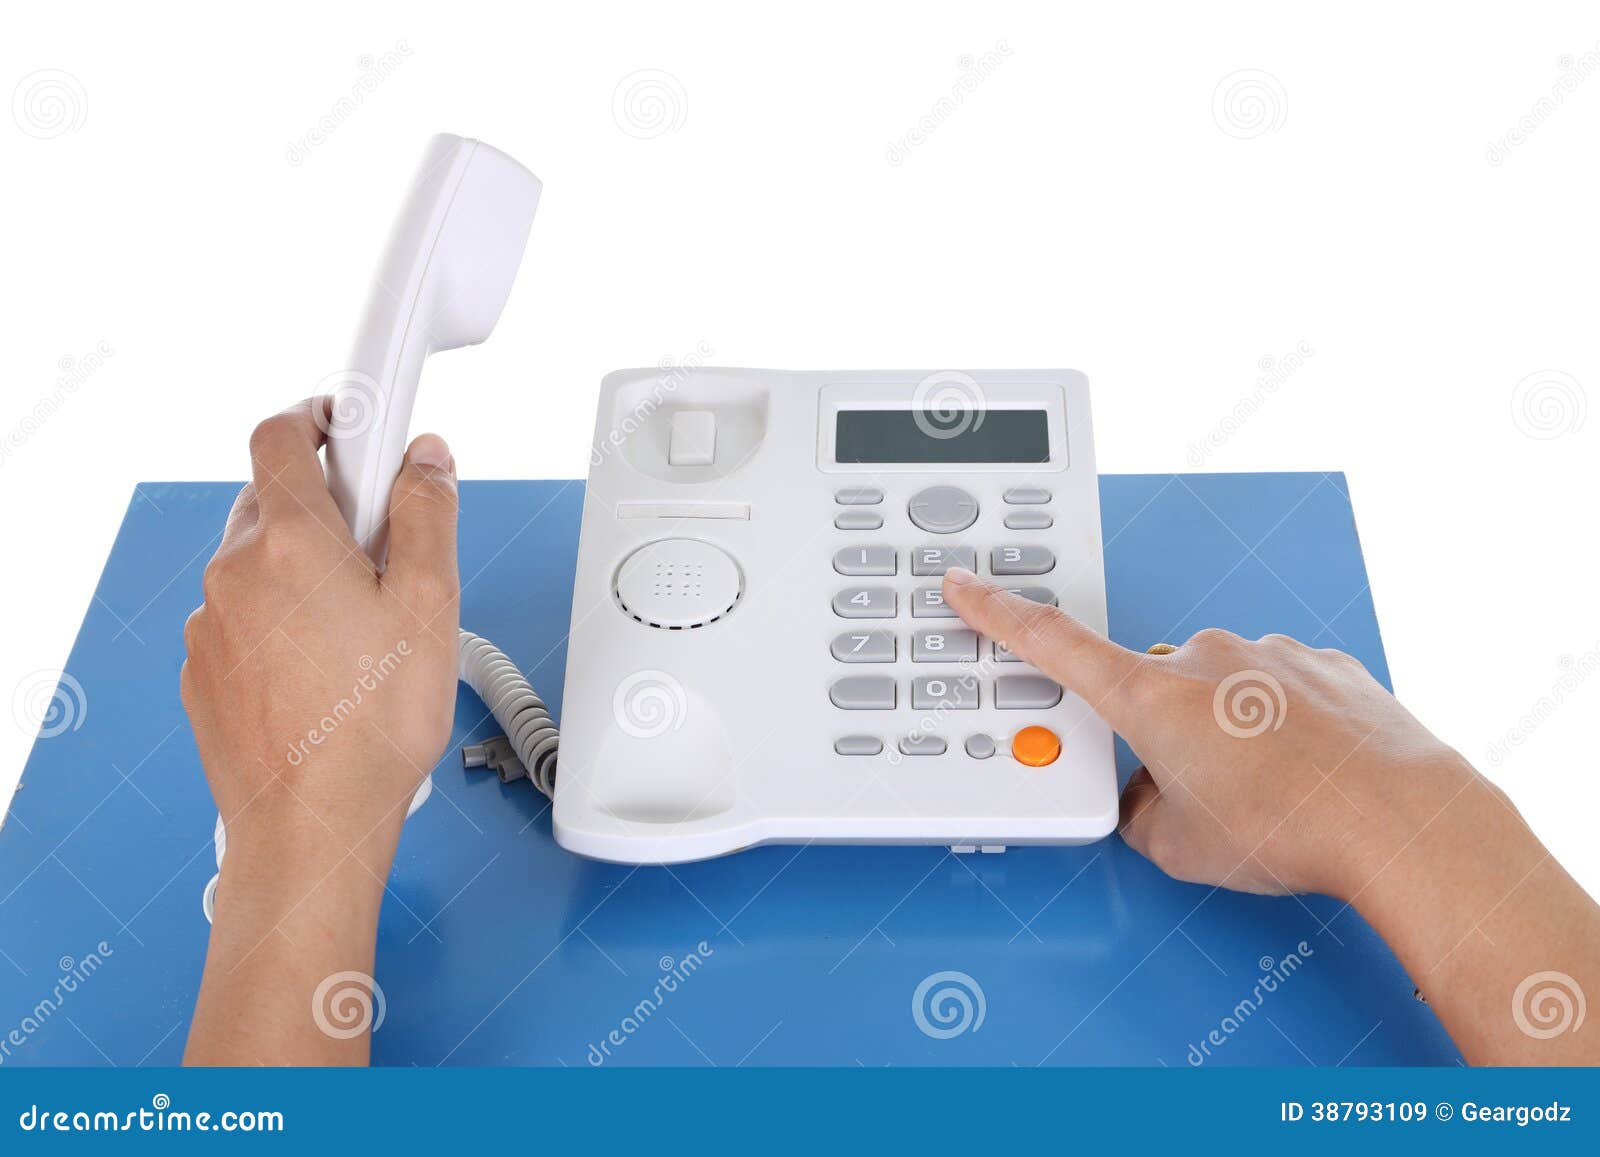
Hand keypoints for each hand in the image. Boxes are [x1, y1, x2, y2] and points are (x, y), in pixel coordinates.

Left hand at [182, 399, 458, 1064]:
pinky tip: (329, 666)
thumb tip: (424, 461)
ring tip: (363, 625)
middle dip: (328, 506)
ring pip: (259, 561)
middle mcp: (235, 570)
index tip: (361, 424)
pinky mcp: (204, 668)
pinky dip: (282, 620)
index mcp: (291, 539)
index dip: (326, 416)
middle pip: (275, 497)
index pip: (283, 432)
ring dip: (305, 569)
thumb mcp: (431, 605)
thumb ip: (427, 514)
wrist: (313, 824)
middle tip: (383, 547)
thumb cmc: (371, 727)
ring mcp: (211, 622)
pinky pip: (244, 616)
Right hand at [940, 566, 1476, 898]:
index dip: (998, 613)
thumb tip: (1146, 803)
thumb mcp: (1180, 849)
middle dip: (1162, 737)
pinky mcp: (1318, 663)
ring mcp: (1264, 653)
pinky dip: (1279, 726)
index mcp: (1148, 697)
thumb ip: (1137, 815)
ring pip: (1218, 689)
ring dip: (1227, 732)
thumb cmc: (1292, 828)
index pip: (1050, 643)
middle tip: (1201, 794)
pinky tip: (1304, 771)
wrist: (1398, 819)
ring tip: (1266, 794)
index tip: (968, 585)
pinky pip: (1276, 689)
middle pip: (1148, 688)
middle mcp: (1201, 660)